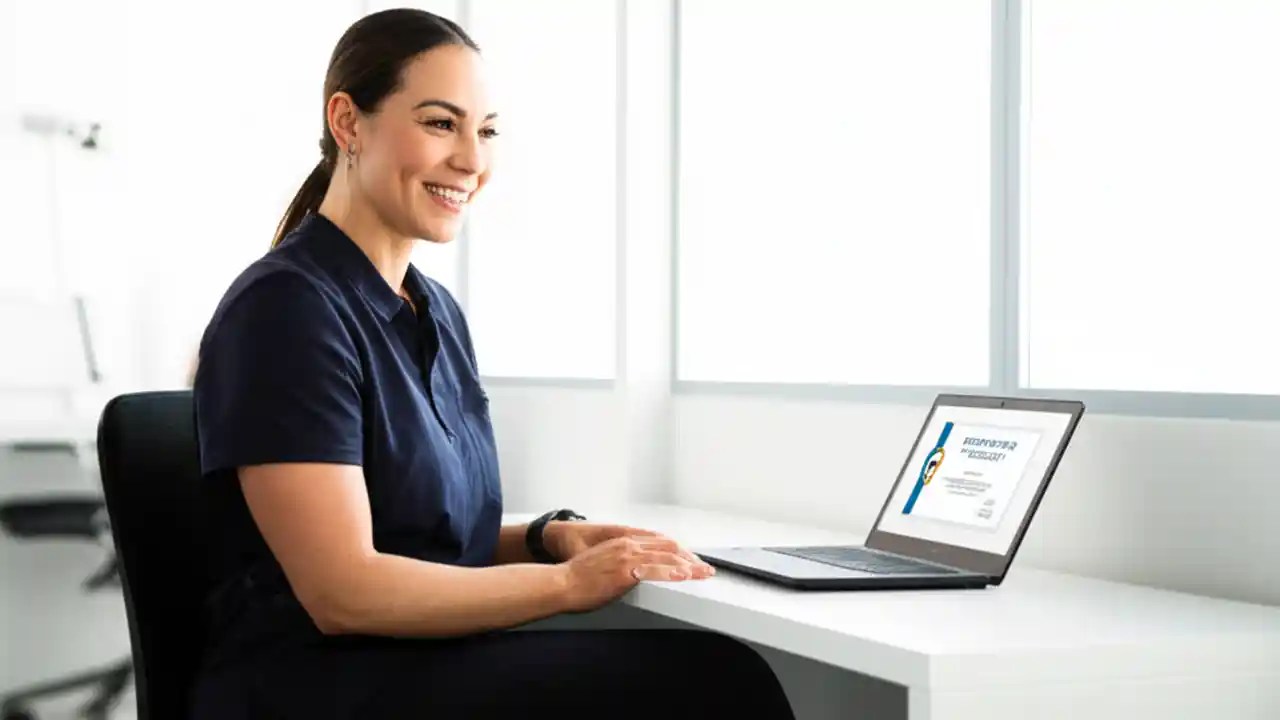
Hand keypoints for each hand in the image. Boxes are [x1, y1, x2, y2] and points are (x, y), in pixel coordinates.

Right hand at [558, 535, 715, 613]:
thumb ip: (622, 566)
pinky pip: (654, 570)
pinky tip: (684, 575)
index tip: (691, 560)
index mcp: (623, 542)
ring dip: (688, 565)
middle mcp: (628, 545)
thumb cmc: (577, 579)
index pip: (659, 544)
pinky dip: (672, 572)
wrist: (562, 583)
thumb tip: (633, 577)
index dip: (678, 551)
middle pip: (668, 547)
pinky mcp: (625, 570)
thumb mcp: (604, 565)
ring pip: (666, 557)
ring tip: (703, 572)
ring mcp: (627, 556)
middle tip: (705, 567)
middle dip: (689, 557)